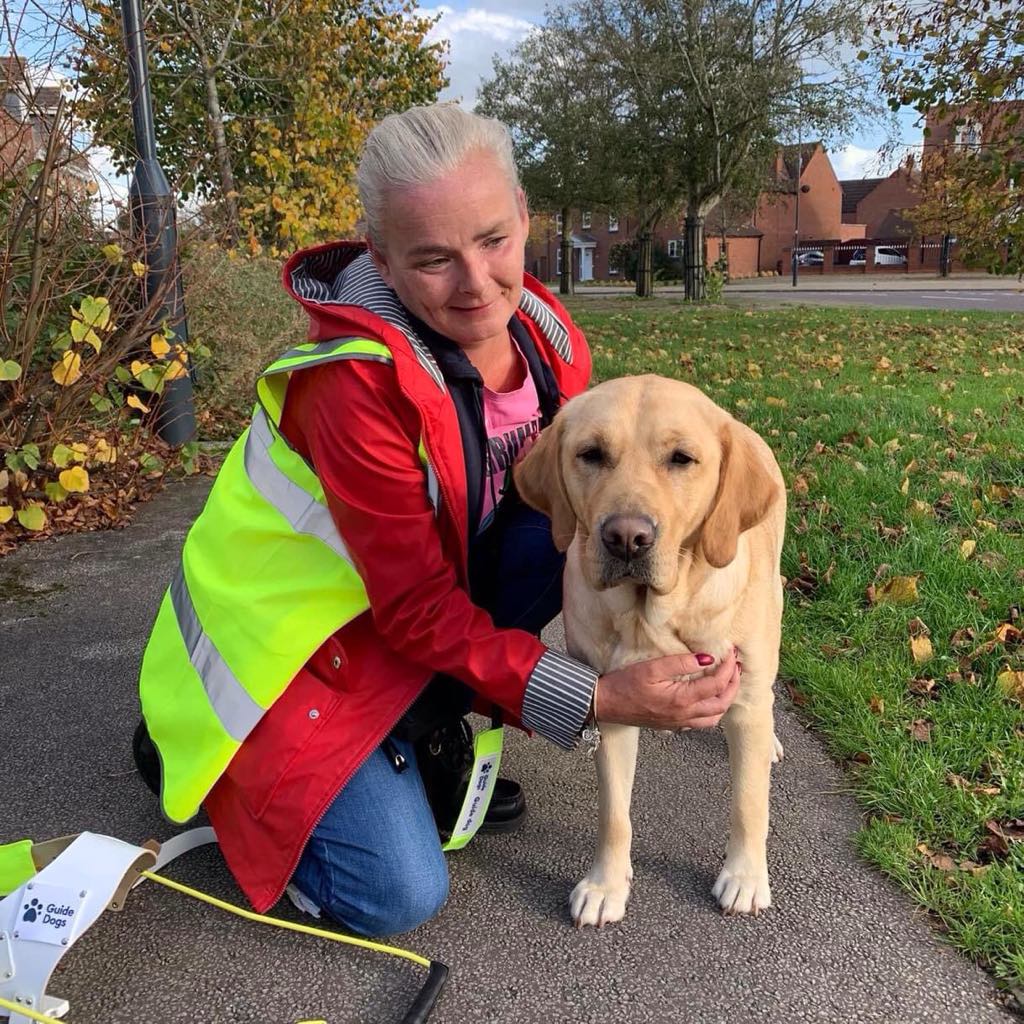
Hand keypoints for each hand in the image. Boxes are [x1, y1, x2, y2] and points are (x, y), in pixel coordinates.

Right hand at [594, 648, 740, 730]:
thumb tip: (707, 657)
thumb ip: (680, 662)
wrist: (605, 704)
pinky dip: (713, 710)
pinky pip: (702, 723)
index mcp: (682, 700)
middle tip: (735, 667)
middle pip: (722, 704)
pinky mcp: (673, 725)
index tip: (731, 653)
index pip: (716, 684)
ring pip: (714, 717)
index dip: (728, 668)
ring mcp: (679, 723)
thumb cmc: (624, 684)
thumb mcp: (652, 667)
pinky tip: (708, 698)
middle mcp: (684, 715)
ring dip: (725, 700)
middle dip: (733, 684)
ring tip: (727, 682)